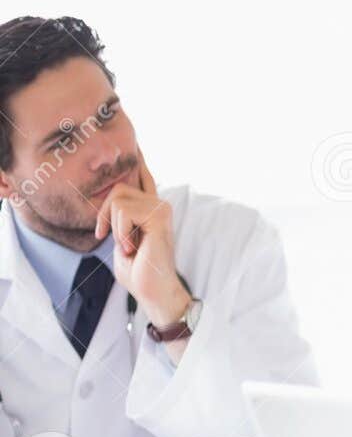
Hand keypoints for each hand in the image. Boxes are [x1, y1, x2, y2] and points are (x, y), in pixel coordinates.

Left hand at [95, 156, 187, 325]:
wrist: (152, 291)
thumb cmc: (138, 271)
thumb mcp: (120, 241)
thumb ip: (119, 221)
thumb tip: (112, 202)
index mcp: (151, 210)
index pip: (144, 177)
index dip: (140, 160)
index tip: (137, 145)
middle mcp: (159, 205)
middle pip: (118, 188)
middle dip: (104, 214)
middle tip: (111, 239)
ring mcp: (162, 210)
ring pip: (118, 199)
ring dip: (114, 227)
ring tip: (128, 245)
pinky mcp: (159, 218)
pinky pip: (124, 211)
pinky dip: (120, 231)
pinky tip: (132, 246)